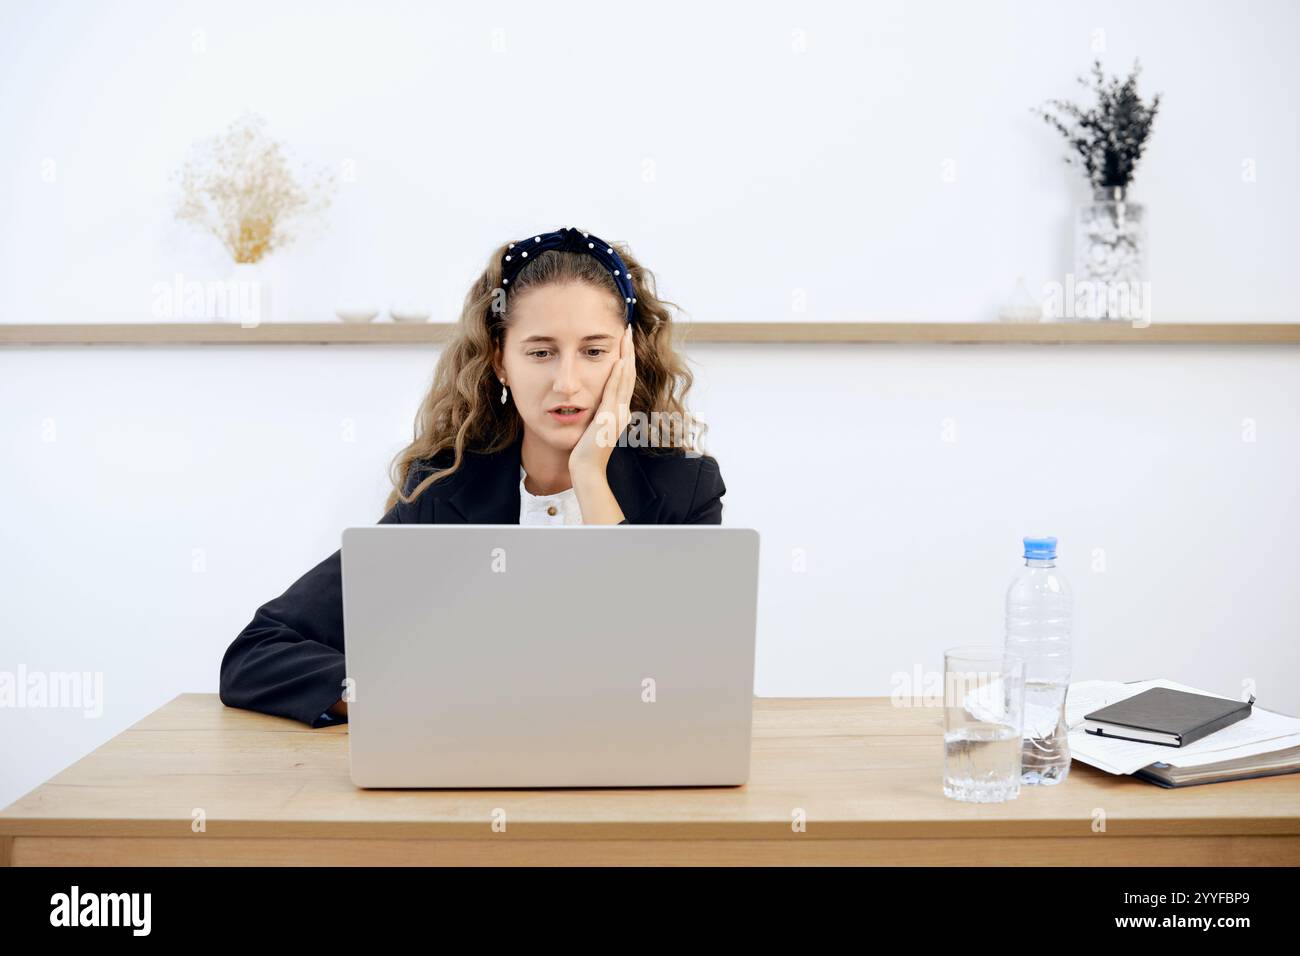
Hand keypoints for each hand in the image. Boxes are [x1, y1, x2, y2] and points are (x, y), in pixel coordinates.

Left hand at [568, 324, 634, 479]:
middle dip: (628, 350)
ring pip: (624, 379)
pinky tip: (619, 361)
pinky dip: (618, 376)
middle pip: (628, 374)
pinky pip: (614, 392)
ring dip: (626, 356)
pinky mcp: (608, 418)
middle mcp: (622, 410)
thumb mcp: (594, 428)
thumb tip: (598, 406)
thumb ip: (599, 415)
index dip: (626, 358)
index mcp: (619, 411)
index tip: (623, 341)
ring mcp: (617, 414)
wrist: (586, 470)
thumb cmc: (585, 452)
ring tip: (625, 337)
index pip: (624, 379)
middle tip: (627, 329)